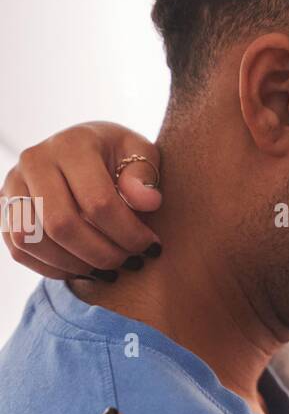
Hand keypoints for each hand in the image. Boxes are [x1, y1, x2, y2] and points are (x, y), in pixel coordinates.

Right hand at [2, 122, 163, 279]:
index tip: (150, 247)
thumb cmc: (118, 157)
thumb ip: (144, 176)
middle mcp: (34, 160)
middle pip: (61, 225)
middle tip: (129, 262)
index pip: (97, 202)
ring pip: (34, 241)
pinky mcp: (4, 209)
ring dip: (76, 265)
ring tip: (109, 269)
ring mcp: (13, 185)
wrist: (83, 153)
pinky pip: (20, 250)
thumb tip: (147, 202)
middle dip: (101, 254)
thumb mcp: (140, 155)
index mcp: (72, 144)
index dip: (128, 234)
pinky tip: (85, 268)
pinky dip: (54, 268)